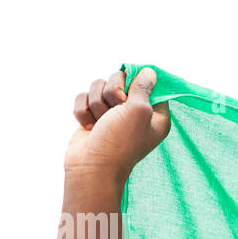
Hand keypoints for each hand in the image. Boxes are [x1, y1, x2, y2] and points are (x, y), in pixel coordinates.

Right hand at [64, 67, 169, 187]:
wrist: (92, 167)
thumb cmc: (119, 142)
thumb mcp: (139, 111)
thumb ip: (144, 88)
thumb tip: (149, 71)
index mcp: (154, 114)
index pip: (148, 83)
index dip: (135, 82)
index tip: (129, 93)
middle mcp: (135, 112)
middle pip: (119, 79)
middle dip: (111, 93)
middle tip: (114, 111)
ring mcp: (112, 114)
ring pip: (98, 87)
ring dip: (96, 104)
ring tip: (101, 123)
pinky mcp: (92, 117)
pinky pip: (83, 98)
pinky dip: (83, 111)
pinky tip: (88, 127)